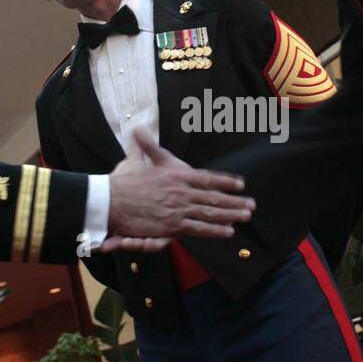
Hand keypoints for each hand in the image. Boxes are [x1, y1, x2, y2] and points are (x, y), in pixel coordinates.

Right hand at [103, 131, 253, 248]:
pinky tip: (229, 231)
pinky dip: (215, 230)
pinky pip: (199, 228)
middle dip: (234, 201)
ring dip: (231, 214)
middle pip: (214, 197)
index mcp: (176, 174)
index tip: (241, 183)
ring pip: (211, 213)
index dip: (225, 181)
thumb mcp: (135, 160)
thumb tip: (138, 130)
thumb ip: (144, 148)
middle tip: (251, 204)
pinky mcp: (172, 225)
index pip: (207, 178)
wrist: (110, 200)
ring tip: (246, 216)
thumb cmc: (121, 181)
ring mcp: (179, 209)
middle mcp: (182, 191)